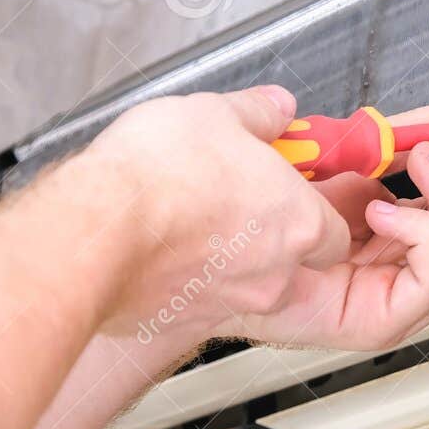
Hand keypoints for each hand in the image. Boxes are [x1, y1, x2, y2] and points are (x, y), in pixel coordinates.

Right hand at [84, 85, 352, 341]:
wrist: (91, 233)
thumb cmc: (156, 176)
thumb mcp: (215, 113)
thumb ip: (258, 112)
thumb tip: (277, 107)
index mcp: (300, 223)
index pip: (338, 232)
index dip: (313, 210)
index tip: (290, 190)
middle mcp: (274, 274)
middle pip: (296, 262)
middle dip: (275, 237)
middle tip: (239, 202)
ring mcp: (230, 303)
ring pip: (248, 284)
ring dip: (230, 259)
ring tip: (192, 220)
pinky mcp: (183, 321)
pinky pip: (199, 300)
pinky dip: (188, 279)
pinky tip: (161, 247)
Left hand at [220, 86, 428, 349]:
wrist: (171, 227)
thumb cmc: (226, 195)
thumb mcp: (333, 142)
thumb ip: (396, 128)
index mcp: (383, 223)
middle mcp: (390, 263)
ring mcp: (387, 297)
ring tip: (421, 161)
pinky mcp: (378, 322)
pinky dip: (425, 233)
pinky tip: (382, 211)